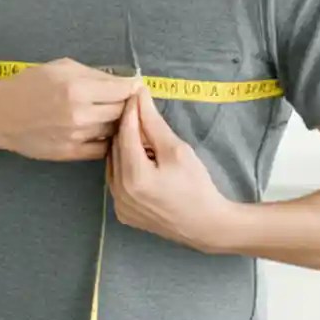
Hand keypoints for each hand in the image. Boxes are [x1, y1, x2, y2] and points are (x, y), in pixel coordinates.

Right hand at [0, 58, 142, 161]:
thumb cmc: (27, 86)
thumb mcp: (58, 68)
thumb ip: (91, 73)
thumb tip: (118, 80)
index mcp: (78, 88)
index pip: (123, 89)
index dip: (132, 87)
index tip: (135, 86)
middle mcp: (81, 114)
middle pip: (122, 111)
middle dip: (126, 104)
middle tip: (124, 100)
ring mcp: (77, 136)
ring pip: (114, 131)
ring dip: (116, 123)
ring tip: (109, 115)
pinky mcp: (70, 153)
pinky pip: (101, 149)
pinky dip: (105, 141)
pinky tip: (99, 132)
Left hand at [107, 87, 236, 252]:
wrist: (206, 225)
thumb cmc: (196, 186)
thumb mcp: (177, 150)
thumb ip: (154, 124)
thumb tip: (140, 97)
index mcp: (134, 177)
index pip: (125, 133)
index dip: (130, 111)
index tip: (134, 94)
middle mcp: (120, 192)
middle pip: (116, 148)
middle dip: (127, 128)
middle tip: (138, 111)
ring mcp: (119, 205)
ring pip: (113, 164)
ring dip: (124, 147)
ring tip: (142, 136)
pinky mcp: (122, 212)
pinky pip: (116, 181)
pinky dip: (124, 167)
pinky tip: (140, 160)